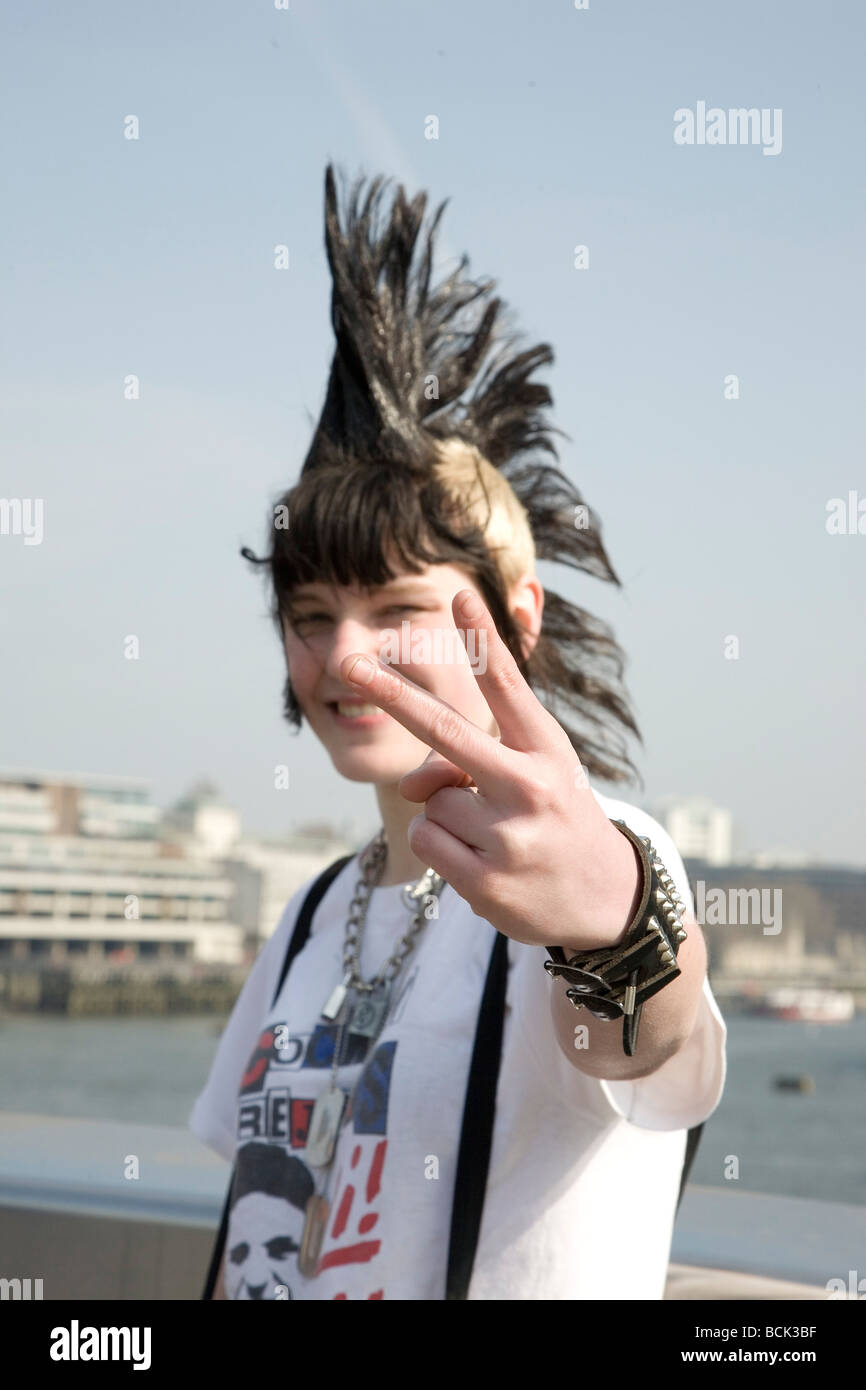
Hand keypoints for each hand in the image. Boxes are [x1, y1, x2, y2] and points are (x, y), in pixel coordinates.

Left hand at [339, 588, 640, 951]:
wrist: (605, 899)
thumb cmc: (555, 818)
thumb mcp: (528, 779)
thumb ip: (466, 764)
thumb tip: (405, 789)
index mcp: (547, 749)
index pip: (510, 687)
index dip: (483, 641)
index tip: (460, 596)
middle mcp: (531, 786)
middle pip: (447, 732)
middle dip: (392, 695)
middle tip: (350, 664)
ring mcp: (509, 835)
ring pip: (430, 798)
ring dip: (447, 812)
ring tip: (495, 833)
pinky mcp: (487, 880)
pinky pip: (426, 839)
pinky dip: (441, 846)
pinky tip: (485, 861)